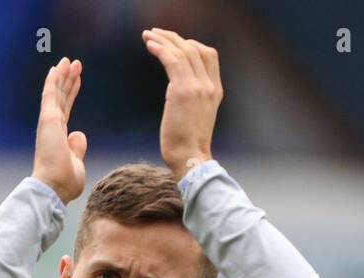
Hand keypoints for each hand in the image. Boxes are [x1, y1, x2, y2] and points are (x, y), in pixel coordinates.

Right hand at [32, 57, 85, 204]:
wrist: (54, 187)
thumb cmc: (65, 182)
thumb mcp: (76, 162)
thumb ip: (77, 148)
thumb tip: (79, 134)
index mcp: (58, 137)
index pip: (66, 110)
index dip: (71, 94)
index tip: (76, 81)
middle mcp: (52, 128)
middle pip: (61, 98)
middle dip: (68, 80)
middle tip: (74, 64)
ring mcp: (49, 122)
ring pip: (56, 93)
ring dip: (62, 75)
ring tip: (69, 60)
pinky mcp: (48, 119)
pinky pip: (50, 95)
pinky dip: (53, 81)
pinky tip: (57, 68)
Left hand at [142, 29, 222, 179]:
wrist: (191, 158)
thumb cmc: (188, 145)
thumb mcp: (196, 116)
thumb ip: (190, 98)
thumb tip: (175, 89)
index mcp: (216, 90)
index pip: (209, 55)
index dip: (191, 44)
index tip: (174, 43)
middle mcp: (209, 85)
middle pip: (194, 48)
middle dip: (174, 38)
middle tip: (156, 33)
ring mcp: (198, 87)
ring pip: (182, 51)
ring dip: (163, 40)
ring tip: (147, 35)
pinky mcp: (182, 91)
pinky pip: (172, 61)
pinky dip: (160, 49)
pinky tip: (149, 45)